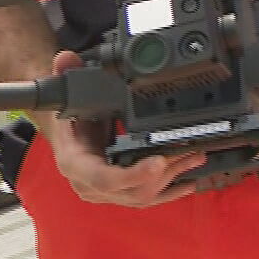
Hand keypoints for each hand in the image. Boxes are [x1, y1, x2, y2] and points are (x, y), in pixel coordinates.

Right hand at [41, 51, 207, 205]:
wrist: (65, 135)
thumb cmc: (67, 120)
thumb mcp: (64, 96)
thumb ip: (65, 75)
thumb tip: (65, 59)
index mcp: (75, 164)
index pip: (104, 178)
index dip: (132, 175)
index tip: (158, 164)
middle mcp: (89, 185)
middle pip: (131, 189)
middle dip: (164, 172)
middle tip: (188, 153)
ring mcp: (106, 194)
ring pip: (144, 194)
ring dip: (172, 177)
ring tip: (195, 156)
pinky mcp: (120, 195)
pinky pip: (147, 200)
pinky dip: (171, 192)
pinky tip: (190, 181)